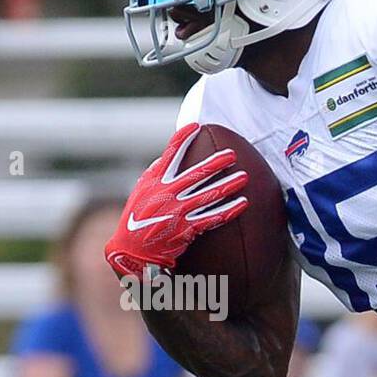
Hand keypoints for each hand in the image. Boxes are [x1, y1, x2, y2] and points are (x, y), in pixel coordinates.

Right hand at [105, 122, 247, 280]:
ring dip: (228, 186)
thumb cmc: (137, 220)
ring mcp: (177, 211)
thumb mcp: (141, 193)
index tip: (196, 125)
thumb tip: (164, 159)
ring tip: (244, 177)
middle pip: (195, 174)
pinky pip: (212, 218)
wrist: (132, 251)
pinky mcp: (186, 229)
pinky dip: (228, 211)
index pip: (169, 155)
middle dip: (216, 162)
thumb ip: (154, 175)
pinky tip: (243, 204)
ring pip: (208, 195)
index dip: (182, 139)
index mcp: (154, 181)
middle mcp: (166, 193)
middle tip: (232, 154)